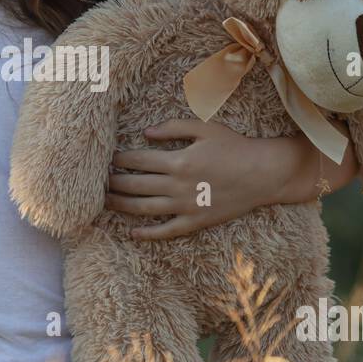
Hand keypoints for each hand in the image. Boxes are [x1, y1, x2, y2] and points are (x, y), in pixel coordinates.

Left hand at [104, 119, 308, 240]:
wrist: (263, 174)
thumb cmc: (234, 147)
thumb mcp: (205, 128)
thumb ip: (174, 127)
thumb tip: (146, 132)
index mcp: (178, 161)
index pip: (137, 160)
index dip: (119, 159)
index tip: (107, 158)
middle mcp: (178, 186)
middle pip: (135, 185)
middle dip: (114, 182)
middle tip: (99, 181)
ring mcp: (186, 207)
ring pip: (144, 209)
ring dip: (121, 206)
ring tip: (105, 202)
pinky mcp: (195, 222)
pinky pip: (166, 231)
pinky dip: (147, 234)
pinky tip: (132, 233)